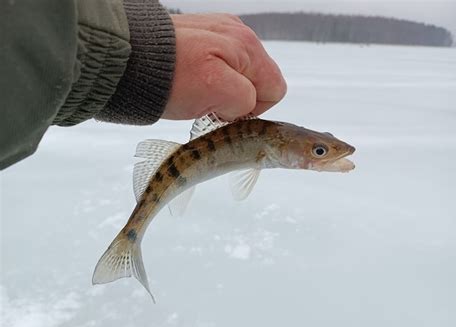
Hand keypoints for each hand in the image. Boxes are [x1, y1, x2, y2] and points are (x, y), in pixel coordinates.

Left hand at [162, 13, 286, 119]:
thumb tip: (244, 105)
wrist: (128, 58)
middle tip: (209, 102)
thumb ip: (245, 99)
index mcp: (248, 48)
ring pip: (239, 75)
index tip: (224, 111)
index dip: (253, 109)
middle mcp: (239, 35)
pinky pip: (220, 65)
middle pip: (258, 81)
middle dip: (237, 97)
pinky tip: (191, 78)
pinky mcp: (203, 36)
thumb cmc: (170, 78)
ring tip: (197, 90)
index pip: (275, 90)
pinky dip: (210, 76)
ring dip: (223, 88)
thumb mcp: (216, 93)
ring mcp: (220, 33)